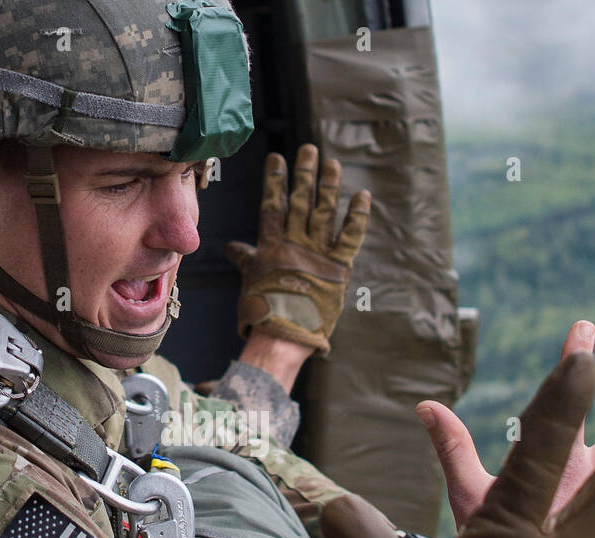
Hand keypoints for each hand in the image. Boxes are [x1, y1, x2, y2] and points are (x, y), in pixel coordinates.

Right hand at [227, 144, 370, 355]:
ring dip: (329, 186)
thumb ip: (245, 259)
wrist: (284, 332)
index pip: (273, 205)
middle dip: (304, 174)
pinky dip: (357, 217)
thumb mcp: (250, 279)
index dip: (275, 180)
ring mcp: (318, 254)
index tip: (277, 157)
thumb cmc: (263, 309)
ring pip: (325, 212)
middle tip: (309, 149)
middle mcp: (295, 244)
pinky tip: (362, 196)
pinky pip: (351, 237)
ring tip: (333, 163)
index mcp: (272, 246)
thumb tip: (231, 249)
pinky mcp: (338, 267)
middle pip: (301, 201)